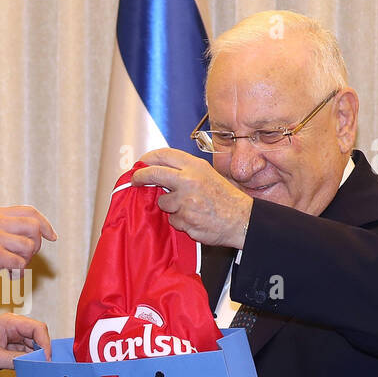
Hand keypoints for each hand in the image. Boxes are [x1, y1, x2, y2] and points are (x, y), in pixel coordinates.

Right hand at [0, 206, 56, 301]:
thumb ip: (5, 229)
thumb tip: (35, 233)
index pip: (29, 211)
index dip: (45, 224)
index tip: (52, 236)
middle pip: (34, 227)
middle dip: (35, 246)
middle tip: (24, 259)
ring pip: (29, 246)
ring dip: (26, 262)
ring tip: (13, 269)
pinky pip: (19, 263)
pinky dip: (18, 273)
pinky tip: (8, 276)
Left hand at [0, 314, 50, 376]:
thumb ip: (14, 359)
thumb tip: (33, 363)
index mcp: (8, 323)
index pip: (37, 328)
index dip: (45, 343)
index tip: (46, 359)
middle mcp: (12, 329)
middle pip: (38, 338)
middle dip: (43, 352)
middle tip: (44, 367)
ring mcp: (11, 340)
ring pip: (33, 348)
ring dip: (36, 358)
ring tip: (38, 370)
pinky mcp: (9, 351)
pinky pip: (25, 355)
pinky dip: (29, 363)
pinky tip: (30, 370)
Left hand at [135, 148, 252, 247]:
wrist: (242, 219)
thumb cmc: (226, 198)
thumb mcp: (208, 175)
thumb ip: (186, 172)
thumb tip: (160, 171)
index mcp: (196, 167)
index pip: (165, 155)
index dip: (149, 158)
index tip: (141, 163)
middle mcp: (189, 181)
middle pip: (154, 174)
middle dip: (140, 176)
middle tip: (135, 180)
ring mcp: (186, 201)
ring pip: (163, 203)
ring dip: (171, 206)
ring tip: (190, 207)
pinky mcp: (185, 219)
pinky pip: (173, 220)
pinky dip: (180, 220)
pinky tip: (195, 218)